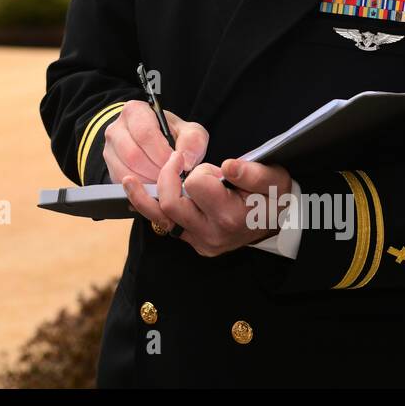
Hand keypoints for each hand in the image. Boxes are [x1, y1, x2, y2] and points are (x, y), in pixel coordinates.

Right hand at [103, 101, 208, 183]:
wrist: (156, 141)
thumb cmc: (172, 135)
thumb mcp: (189, 131)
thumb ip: (193, 141)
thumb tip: (186, 161)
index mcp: (135, 111)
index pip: (145, 134)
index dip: (162, 153)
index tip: (176, 163)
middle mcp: (116, 129)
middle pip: (133, 155)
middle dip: (156, 170)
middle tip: (172, 175)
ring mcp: (110, 149)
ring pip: (125, 171)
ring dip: (149, 181)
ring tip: (165, 180)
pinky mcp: (110, 168)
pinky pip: (122, 183)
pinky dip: (140, 188)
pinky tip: (154, 184)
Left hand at [124, 155, 292, 256]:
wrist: (275, 222)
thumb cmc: (273, 197)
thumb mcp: (274, 180)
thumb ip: (253, 173)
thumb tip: (229, 166)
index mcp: (231, 217)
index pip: (197, 185)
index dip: (202, 170)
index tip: (214, 168)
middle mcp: (211, 234)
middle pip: (171, 204)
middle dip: (172, 178)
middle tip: (180, 164)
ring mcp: (199, 241)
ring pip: (159, 218)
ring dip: (145, 196)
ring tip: (129, 181)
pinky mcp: (191, 241)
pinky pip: (163, 224)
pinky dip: (151, 206)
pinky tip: (139, 193)